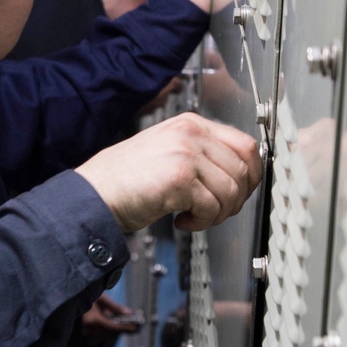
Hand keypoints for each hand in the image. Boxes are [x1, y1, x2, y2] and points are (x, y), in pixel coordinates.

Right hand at [75, 111, 261, 233]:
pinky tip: (182, 221)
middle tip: (215, 211)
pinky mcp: (180, 178)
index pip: (245, 145)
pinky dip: (201, 222)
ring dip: (218, 213)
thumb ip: (201, 154)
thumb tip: (237, 175)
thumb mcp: (168, 151)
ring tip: (196, 217)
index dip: (252, 174)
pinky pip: (212, 207)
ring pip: (231, 190)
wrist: (94, 193)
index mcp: (190, 124)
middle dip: (236, 199)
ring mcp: (186, 153)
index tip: (243, 192)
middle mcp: (190, 133)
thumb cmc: (125, 179)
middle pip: (243, 169)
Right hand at [82, 294, 140, 346]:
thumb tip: (129, 313)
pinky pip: (99, 334)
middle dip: (122, 329)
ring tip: (126, 324)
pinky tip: (112, 324)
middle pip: (110, 334)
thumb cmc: (84, 293)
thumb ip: (115, 307)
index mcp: (94, 320)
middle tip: (135, 326)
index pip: (114, 328)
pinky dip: (107, 330)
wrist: (68, 296)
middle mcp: (89, 329)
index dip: (126, 328)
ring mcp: (85, 332)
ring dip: (115, 330)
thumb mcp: (101, 298)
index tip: (137, 328)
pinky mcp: (84, 332)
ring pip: (105, 335)